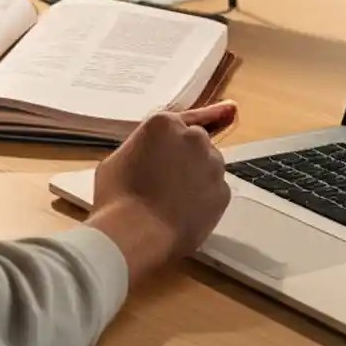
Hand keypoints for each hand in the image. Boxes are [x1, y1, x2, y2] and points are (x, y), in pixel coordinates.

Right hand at [87, 102, 238, 284]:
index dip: (204, 116)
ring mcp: (212, 165)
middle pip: (196, 141)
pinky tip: (185, 212)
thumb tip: (150, 155)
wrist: (137, 235)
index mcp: (164, 124)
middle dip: (186, 155)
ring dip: (197, 176)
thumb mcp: (117, 160)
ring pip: (209, 166)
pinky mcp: (223, 192)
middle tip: (166, 179)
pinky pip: (215, 191)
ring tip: (173, 200)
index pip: (186, 116)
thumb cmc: (117, 197)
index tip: (228, 110)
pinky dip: (205, 198)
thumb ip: (141, 149)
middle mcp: (194, 138)